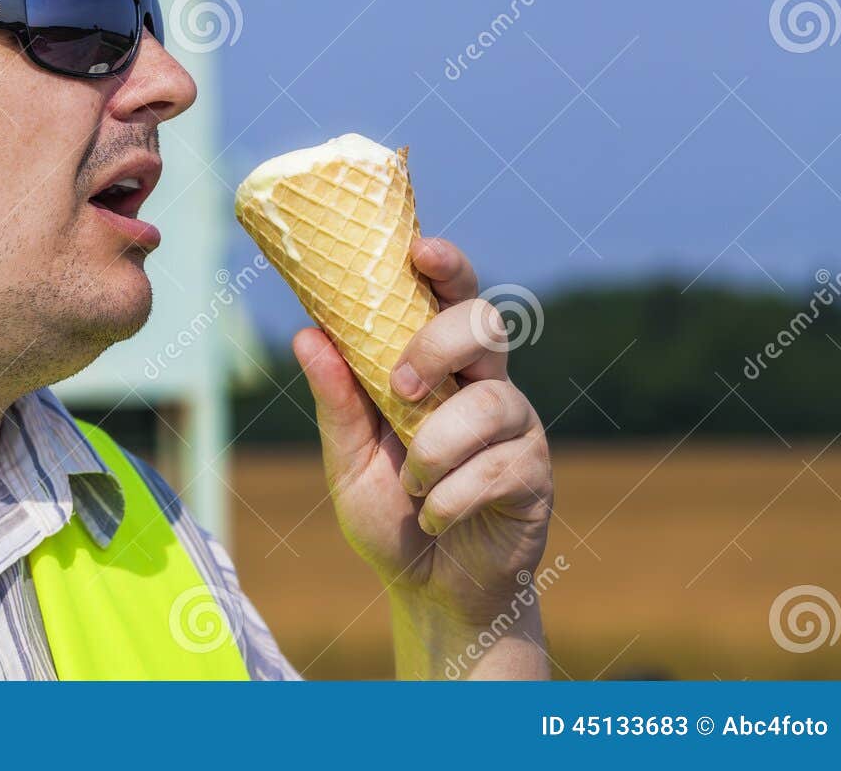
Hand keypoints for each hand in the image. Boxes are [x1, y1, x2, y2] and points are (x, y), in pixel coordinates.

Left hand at [295, 237, 553, 675]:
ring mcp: (515, 428)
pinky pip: (496, 468)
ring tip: (411, 485)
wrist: (431, 592)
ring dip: (435, 447)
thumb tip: (307, 333)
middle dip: (438, 345)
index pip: (451, 299)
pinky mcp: (533, 476)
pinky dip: (450, 497)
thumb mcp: (348, 459)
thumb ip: (336, 400)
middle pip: (485, 326)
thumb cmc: (389, 513)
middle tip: (400, 386)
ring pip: (489, 403)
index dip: (446, 266)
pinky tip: (433, 516)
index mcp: (440, 368)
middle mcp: (484, 385)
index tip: (419, 248)